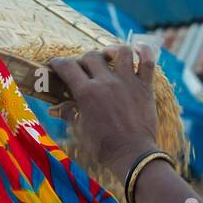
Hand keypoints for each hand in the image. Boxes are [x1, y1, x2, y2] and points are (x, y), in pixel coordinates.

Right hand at [49, 43, 158, 179]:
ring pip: (120, 52)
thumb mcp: (80, 130)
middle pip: (91, 57)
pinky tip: (137, 48)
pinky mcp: (145, 86)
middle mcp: (106, 82)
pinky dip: (143, 51)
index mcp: (87, 93)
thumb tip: (55, 109)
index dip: (58, 63)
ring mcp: (127, 82)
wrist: (132, 154)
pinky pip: (147, 61)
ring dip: (111, 50)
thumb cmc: (103, 146)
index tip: (55, 64)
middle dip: (82, 60)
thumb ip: (68, 114)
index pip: (68, 67)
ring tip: (107, 55)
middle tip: (82, 69)